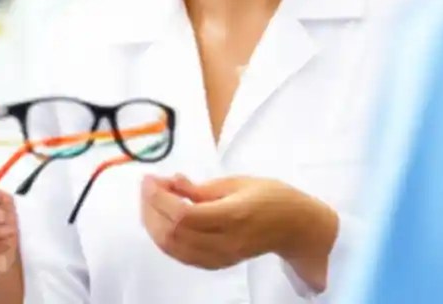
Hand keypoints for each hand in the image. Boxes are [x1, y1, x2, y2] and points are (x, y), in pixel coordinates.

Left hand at [140, 174, 338, 289]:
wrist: (295, 227)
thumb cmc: (271, 196)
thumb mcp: (238, 182)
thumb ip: (202, 187)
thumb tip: (172, 183)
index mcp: (233, 216)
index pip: (183, 214)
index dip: (159, 198)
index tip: (149, 180)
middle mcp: (225, 241)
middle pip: (173, 233)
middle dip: (151, 208)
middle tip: (147, 187)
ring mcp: (220, 256)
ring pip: (173, 248)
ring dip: (153, 224)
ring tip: (150, 201)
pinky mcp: (217, 264)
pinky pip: (182, 255)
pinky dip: (165, 238)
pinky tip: (161, 220)